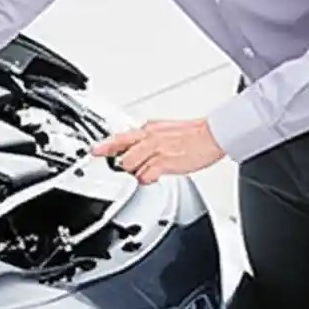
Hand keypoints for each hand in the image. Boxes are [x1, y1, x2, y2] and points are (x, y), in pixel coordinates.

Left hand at [91, 118, 224, 183]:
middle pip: (119, 150)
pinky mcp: (164, 163)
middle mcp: (148, 137)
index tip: (95, 151)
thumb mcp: (165, 130)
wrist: (213, 135)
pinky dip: (146, 179)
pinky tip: (153, 177)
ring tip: (145, 171)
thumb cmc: (194, 135)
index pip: (120, 137)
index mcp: (148, 128)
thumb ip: (149, 138)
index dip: (105, 146)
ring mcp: (155, 150)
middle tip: (123, 167)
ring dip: (133, 172)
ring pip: (129, 164)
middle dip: (119, 162)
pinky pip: (144, 176)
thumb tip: (139, 145)